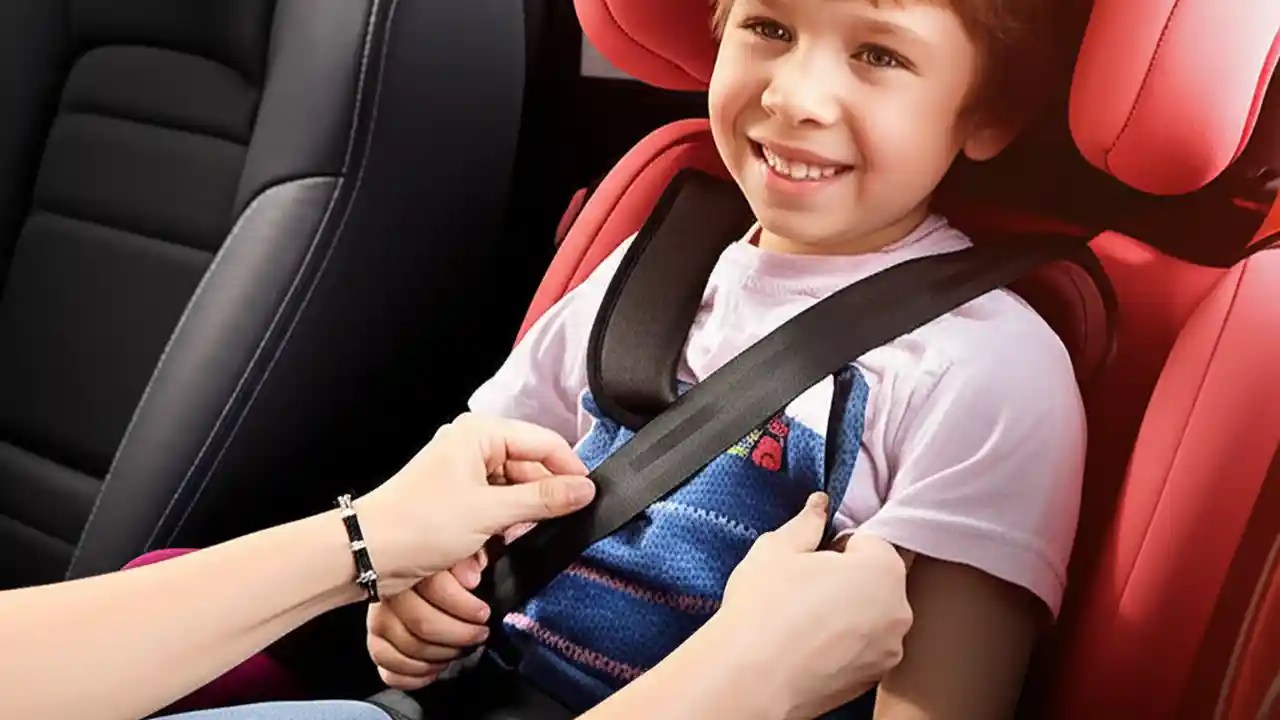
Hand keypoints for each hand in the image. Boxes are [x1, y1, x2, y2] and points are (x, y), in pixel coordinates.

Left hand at [356, 412, 594, 597]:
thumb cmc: (417, 523)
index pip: (544, 442)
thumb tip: (584, 489)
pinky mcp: (459, 497)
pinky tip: (497, 544)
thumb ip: (543, 500)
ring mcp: (465, 471)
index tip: (588, 498)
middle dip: (542, 498)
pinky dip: (502, 525)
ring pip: (516, 489)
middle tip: (554, 525)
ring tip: (512, 538)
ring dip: (520, 517)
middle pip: (531, 466)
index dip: (569, 470)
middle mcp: (473, 445)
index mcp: (480, 433)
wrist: (370, 551)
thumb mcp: (489, 512)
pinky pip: (498, 504)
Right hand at [365, 555, 490, 689]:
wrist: (419, 562)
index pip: (435, 586)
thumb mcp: (467, 541)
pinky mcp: (376, 638)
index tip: (483, 612)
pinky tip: (433, 669)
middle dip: (459, 634)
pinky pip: (386, 664)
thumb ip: (473, 552)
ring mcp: (379, 617)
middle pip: (422, 622)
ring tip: (460, 650)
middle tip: (479, 634)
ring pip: (405, 646)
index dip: (463, 604)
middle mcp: (390, 590)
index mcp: (413, 560)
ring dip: (440, 655)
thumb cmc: (449, 554)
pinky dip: (411, 674)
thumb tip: (473, 574)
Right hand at [709, 493, 913, 718]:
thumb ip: (807, 522)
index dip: (836, 546)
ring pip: (871, 616)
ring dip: (847, 613)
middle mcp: (899, 611)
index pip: (869, 541)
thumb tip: (819, 505)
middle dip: (847, 579)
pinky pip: (863, 648)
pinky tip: (809, 646)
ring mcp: (888, 651)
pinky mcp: (873, 681)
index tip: (810, 561)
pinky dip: (844, 644)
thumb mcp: (777, 549)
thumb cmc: (764, 609)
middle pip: (876, 580)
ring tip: (802, 621)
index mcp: (883, 569)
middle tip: (803, 589)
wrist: (749, 680)